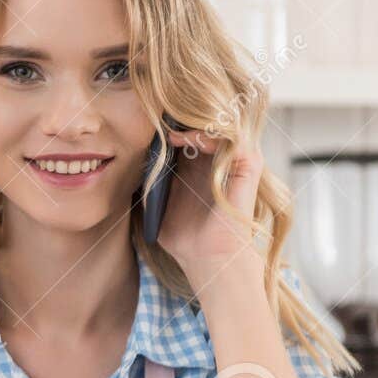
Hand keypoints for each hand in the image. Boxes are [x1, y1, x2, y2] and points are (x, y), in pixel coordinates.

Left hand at [154, 130, 265, 290]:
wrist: (207, 260)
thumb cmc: (184, 238)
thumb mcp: (156, 205)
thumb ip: (148, 183)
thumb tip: (129, 160)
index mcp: (199, 168)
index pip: (187, 134)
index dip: (169, 125)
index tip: (147, 124)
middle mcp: (218, 162)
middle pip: (204, 126)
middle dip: (180, 119)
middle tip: (157, 117)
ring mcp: (235, 163)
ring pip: (219, 127)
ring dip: (193, 125)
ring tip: (169, 132)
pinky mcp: (248, 168)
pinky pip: (233, 139)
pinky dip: (209, 135)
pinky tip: (186, 140)